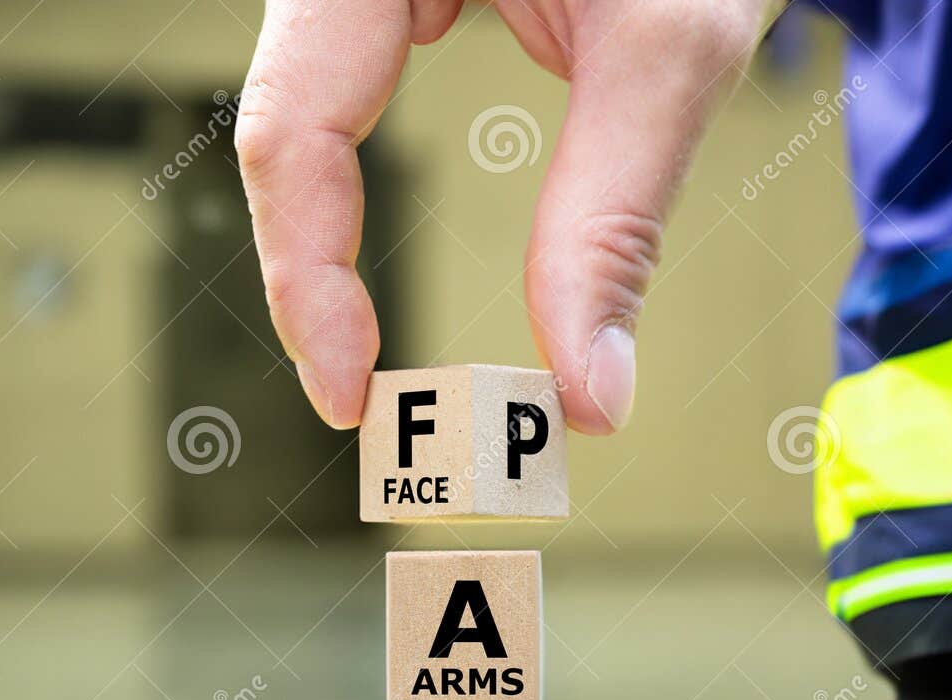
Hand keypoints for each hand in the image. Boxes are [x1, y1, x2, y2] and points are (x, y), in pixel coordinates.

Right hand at [235, 0, 774, 432]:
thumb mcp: (669, 50)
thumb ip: (616, 221)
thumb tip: (590, 397)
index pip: (290, 120)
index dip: (305, 274)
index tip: (348, 394)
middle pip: (283, 123)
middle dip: (312, 270)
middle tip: (355, 396)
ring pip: (304, 110)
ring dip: (326, 236)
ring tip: (356, 344)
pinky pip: (346, 87)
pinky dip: (357, 184)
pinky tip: (366, 256)